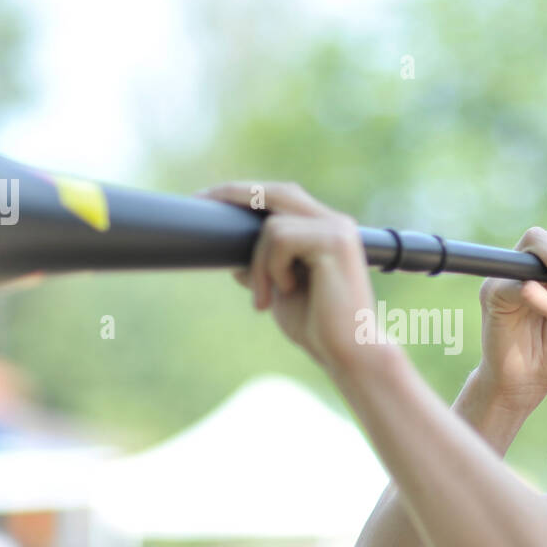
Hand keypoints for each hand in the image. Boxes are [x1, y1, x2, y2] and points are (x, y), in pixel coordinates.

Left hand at [195, 180, 380, 374]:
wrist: (347, 354)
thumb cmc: (317, 326)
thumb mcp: (278, 289)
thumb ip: (261, 265)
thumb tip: (230, 247)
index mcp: (325, 230)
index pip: (281, 197)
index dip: (244, 193)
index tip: (206, 198)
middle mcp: (335, 223)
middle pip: (276, 192)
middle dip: (234, 195)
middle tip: (199, 203)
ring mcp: (337, 230)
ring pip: (273, 226)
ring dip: (258, 265)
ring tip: (263, 298)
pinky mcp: (334, 243)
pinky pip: (281, 238)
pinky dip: (272, 268)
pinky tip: (287, 290)